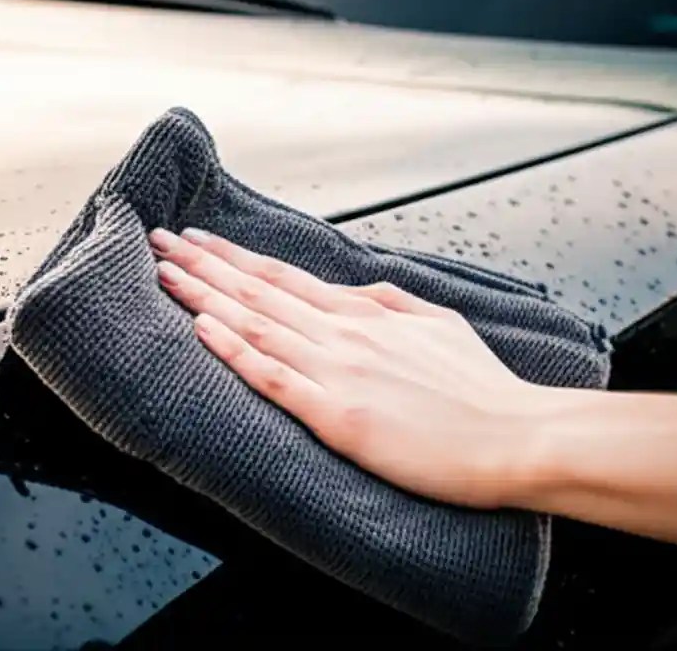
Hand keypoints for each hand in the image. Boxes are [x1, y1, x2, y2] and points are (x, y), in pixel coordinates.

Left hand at [148, 226, 554, 509]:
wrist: (518, 437)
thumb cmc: (481, 389)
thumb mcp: (438, 324)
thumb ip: (388, 303)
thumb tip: (352, 289)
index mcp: (365, 314)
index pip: (282, 276)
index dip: (232, 256)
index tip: (195, 238)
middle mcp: (343, 334)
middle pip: (257, 291)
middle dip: (202, 265)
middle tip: (158, 241)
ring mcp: (339, 373)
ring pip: (256, 325)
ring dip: (205, 297)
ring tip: (165, 274)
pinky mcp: (339, 417)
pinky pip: (275, 379)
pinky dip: (235, 351)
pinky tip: (203, 331)